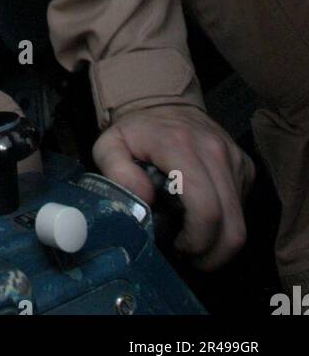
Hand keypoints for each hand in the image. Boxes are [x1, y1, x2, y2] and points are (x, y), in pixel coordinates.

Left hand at [92, 105, 253, 268]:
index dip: (196, 241)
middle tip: (188, 255)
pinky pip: (242, 208)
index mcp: (181, 146)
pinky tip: (202, 216)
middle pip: (232, 225)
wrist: (164, 100)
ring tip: (193, 239)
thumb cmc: (136, 131)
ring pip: (241, 221)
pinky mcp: (244, 166)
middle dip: (212, 254)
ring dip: (219, 242)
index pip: (205, 209)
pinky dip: (225, 222)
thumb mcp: (110, 145)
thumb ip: (117, 171)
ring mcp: (234, 159)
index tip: (178, 248)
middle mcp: (215, 152)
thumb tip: (143, 198)